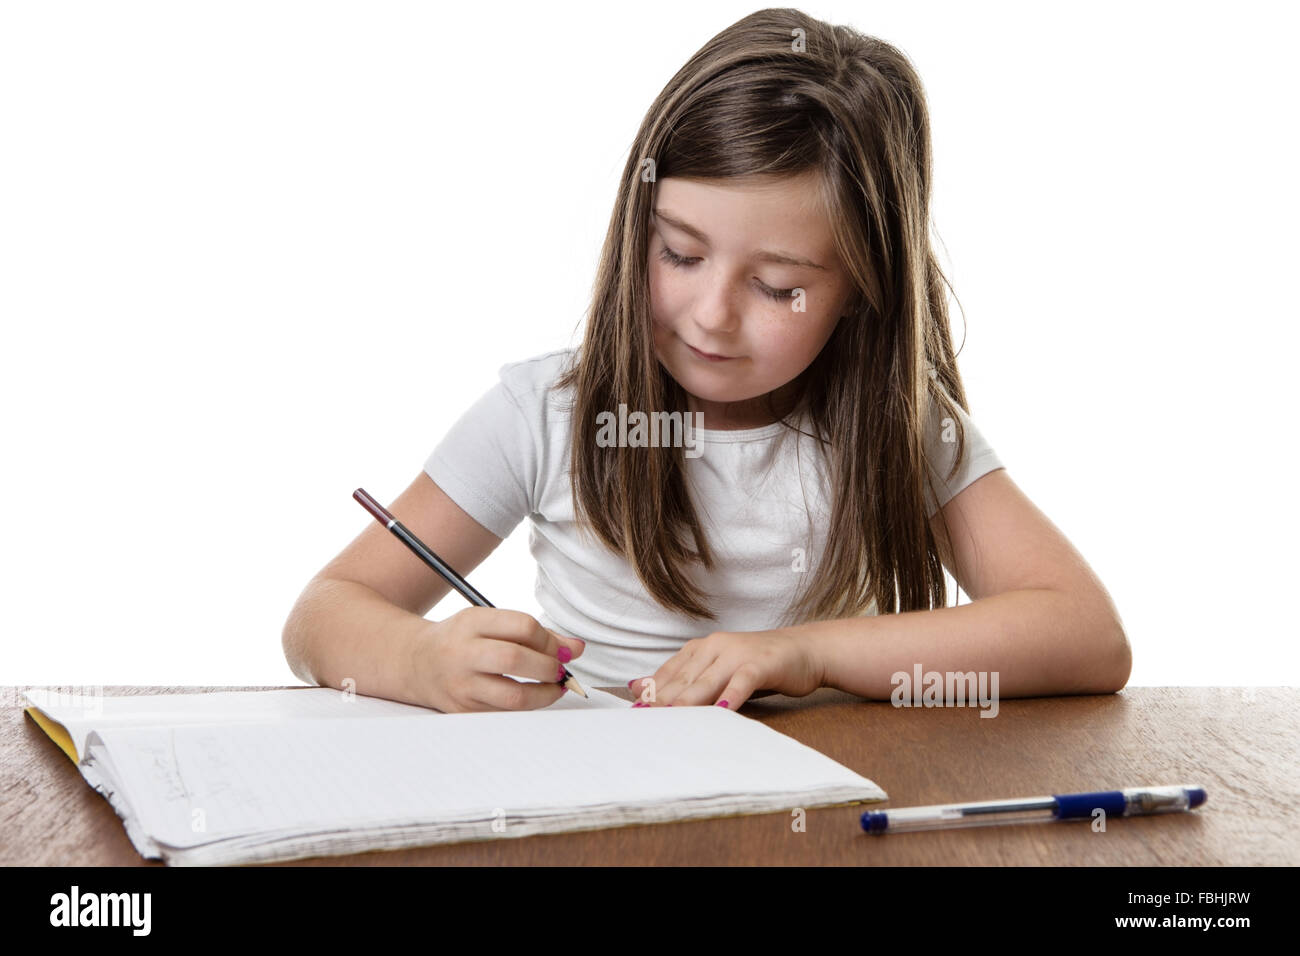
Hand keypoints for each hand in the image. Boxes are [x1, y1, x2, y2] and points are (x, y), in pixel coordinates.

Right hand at [408, 607, 584, 712]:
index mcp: (471, 623)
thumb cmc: (463, 639)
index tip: (561, 649)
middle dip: (548, 667)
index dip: (550, 640)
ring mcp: (461, 686)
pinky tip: (534, 699)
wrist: (416, 662)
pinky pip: (504, 715)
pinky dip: (527, 709)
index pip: (522, 626)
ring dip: (544, 694)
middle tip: (560, 671)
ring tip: (555, 688)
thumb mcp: (490, 623)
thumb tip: (577, 648)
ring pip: (512, 696)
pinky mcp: (463, 711)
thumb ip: (535, 633)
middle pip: (515, 659)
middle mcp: (463, 653)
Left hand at [626, 628, 821, 709]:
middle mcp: (715, 646)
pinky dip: (730, 696)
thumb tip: (637, 686)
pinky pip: (741, 682)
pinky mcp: (759, 664)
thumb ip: (683, 678)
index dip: (651, 692)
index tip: (633, 713)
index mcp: (702, 647)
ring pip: (707, 680)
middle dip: (662, 700)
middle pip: (683, 678)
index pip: (670, 672)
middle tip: (643, 720)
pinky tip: (721, 710)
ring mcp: (737, 654)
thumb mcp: (718, 669)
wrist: (804, 650)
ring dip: (688, 700)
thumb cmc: (758, 665)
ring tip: (670, 717)